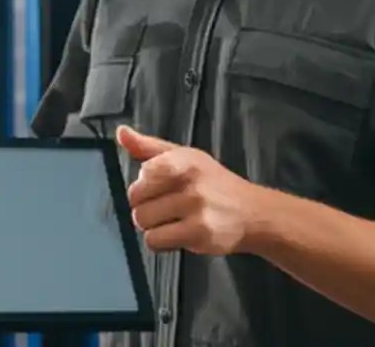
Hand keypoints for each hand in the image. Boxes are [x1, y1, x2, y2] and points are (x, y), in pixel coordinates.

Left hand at [117, 125, 260, 255]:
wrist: (252, 213)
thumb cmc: (214, 184)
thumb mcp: (184, 157)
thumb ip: (149, 147)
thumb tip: (122, 133)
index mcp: (184, 159)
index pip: (143, 171)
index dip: (145, 183)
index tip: (160, 186)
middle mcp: (190, 181)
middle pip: (136, 198)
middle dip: (145, 205)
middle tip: (166, 206)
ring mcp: (195, 208)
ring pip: (143, 220)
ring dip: (152, 225)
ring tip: (172, 220)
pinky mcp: (197, 234)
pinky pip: (154, 241)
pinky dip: (160, 242)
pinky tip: (176, 234)